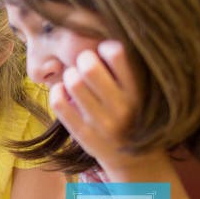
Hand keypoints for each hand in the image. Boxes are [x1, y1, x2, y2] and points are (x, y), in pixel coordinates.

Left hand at [50, 41, 147, 172]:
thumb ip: (127, 70)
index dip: (106, 46)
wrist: (137, 163)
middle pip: (89, 66)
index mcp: (140, 92)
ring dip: (70, 75)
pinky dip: (56, 91)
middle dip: (83, 59)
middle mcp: (123, 107)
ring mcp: (102, 123)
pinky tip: (62, 91)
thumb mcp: (143, 93)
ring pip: (72, 82)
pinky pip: (59, 103)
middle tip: (85, 63)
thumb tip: (103, 35)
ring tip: (75, 78)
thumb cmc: (137, 116)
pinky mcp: (83, 135)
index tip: (105, 52)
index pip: (118, 53)